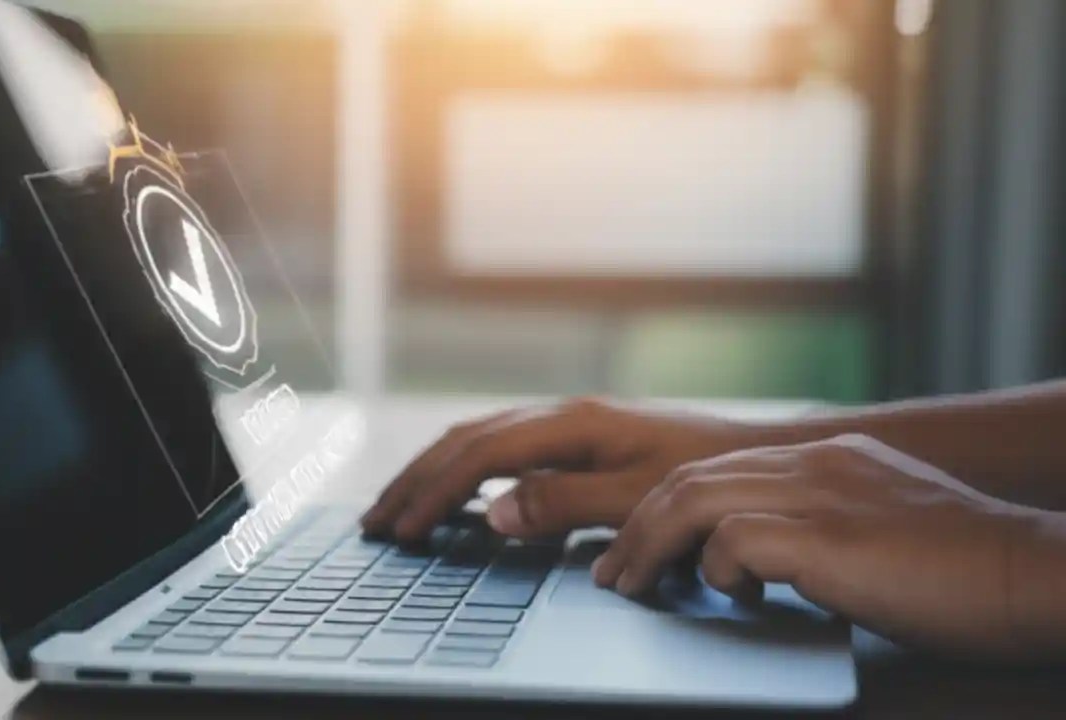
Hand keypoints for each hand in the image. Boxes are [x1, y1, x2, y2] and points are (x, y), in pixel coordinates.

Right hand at [360, 399, 752, 541]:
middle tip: (375, 522)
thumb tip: (493, 512)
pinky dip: (465, 470)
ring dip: (433, 472)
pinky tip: (460, 493)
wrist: (753, 452)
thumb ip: (565, 503)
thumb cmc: (705, 476)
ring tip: (399, 505)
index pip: (479, 458)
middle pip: (466, 440)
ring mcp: (567, 422)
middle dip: (416, 480)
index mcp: (569, 424)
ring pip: (479, 439)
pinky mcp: (578, 436)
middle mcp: (560, 415)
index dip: (434, 494)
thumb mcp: (637, 497)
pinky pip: (502, 447)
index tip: (401, 530)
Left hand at [591, 433, 1062, 657]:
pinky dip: (717, 570)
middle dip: (636, 528)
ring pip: (694, 501)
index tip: (635, 547)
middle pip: (688, 479)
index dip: (663, 508)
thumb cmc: (962, 570)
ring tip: (632, 588)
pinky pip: (736, 540)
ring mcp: (819, 492)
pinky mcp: (828, 535)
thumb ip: (817, 528)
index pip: (717, 469)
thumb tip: (757, 560)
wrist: (1030, 573)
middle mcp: (813, 462)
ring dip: (651, 547)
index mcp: (824, 458)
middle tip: (611, 574)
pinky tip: (734, 598)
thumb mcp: (877, 530)